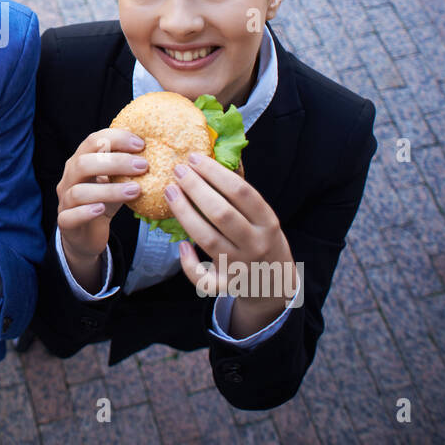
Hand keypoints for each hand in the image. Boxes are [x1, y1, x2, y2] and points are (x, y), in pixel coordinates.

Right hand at [54, 128, 146, 288]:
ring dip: (109, 190)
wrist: (86, 235)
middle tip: (143, 166)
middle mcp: (69, 178)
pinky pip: (70, 216)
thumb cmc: (104, 203)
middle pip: (84, 163)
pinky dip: (86, 212)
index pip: (94, 141)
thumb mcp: (116, 182)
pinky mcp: (65, 222)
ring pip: (79, 191)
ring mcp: (65, 200)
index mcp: (81, 161)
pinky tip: (102, 210)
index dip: (117, 139)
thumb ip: (127, 169)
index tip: (141, 144)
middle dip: (115, 162)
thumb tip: (159, 152)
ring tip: (135, 190)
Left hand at [167, 151, 296, 334]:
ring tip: (170, 191)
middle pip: (222, 214)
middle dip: (196, 188)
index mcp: (268, 222)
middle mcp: (256, 244)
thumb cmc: (263, 240)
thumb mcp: (263, 216)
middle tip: (177, 170)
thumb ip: (242, 195)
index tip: (194, 157)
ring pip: (208, 240)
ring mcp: (241, 267)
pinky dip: (189, 262)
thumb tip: (218, 158)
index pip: (242, 192)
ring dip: (185, 214)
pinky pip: (203, 277)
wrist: (275, 283)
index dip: (216, 173)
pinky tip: (181, 245)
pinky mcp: (226, 286)